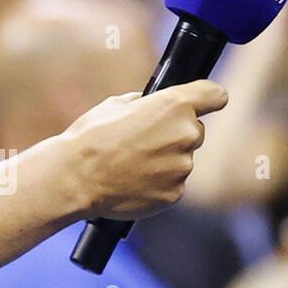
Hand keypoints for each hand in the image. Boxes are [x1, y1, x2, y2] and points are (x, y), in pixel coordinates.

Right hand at [60, 80, 228, 220]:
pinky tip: (134, 182)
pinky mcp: (175, 192)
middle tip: (145, 142)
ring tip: (132, 165)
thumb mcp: (117, 104)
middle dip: (176, 134)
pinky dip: (158, 184)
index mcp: (175, 105)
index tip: (208, 101)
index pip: (215, 95)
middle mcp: (186, 133)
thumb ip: (148, 103)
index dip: (210, 98)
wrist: (73, 178)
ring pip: (183, 159)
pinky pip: (173, 184)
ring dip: (166, 161)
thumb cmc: (90, 137)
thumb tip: (155, 104)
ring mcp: (183, 166)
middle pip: (196, 130)